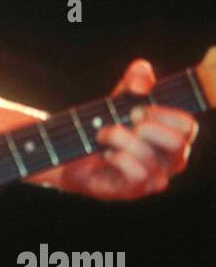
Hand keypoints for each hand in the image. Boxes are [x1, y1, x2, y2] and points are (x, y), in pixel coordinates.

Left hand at [59, 59, 198, 200]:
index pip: (188, 126)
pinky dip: (118, 157)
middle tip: (125, 120)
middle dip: (147, 126)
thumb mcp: (125, 91)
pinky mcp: (133, 190)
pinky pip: (136, 174)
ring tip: (104, 134)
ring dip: (121, 138)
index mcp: (176, 137)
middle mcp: (171, 161)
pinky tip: (106, 153)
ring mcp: (154, 179)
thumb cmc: (111, 119)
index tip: (138, 108)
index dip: (164, 113)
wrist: (78, 147)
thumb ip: (139, 76)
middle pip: (177, 144)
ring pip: (150, 157)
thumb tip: (141, 86)